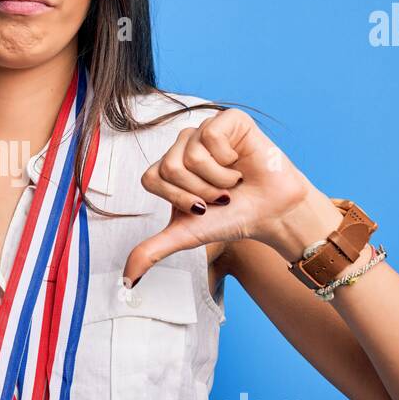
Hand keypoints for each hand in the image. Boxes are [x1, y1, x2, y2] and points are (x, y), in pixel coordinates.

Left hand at [123, 108, 315, 284]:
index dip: (178, 198)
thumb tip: (126, 280)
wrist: (272, 213)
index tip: (202, 207)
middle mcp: (182, 145)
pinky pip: (211, 135)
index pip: (152, 178)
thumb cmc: (231, 218)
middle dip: (201, 192)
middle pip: (170, 167)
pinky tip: (241, 162)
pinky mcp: (228, 119)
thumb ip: (152, 251)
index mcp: (167, 167)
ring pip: (192, 155)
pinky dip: (229, 159)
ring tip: (233, 181)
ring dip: (218, 179)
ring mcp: (204, 130)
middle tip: (222, 195)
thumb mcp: (186, 236)